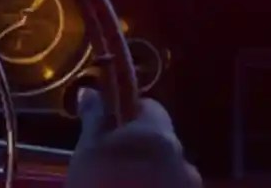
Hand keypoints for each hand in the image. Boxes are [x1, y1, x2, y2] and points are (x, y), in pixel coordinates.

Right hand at [67, 88, 201, 187]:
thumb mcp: (87, 154)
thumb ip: (95, 119)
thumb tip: (91, 90)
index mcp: (158, 136)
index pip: (150, 108)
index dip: (127, 115)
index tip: (106, 131)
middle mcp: (183, 160)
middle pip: (160, 144)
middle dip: (137, 152)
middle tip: (107, 170)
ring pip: (166, 175)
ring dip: (147, 179)